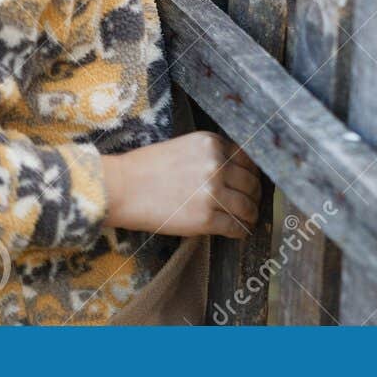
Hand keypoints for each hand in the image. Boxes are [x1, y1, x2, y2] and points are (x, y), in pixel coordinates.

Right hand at [101, 132, 260, 237]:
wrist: (121, 188)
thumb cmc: (145, 169)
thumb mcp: (184, 148)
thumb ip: (210, 156)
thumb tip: (233, 172)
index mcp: (212, 143)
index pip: (247, 159)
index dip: (251, 174)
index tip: (251, 183)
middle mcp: (217, 165)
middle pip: (252, 182)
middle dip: (254, 195)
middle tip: (252, 204)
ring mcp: (213, 191)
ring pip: (247, 206)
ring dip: (251, 215)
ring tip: (248, 220)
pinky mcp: (206, 218)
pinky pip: (235, 226)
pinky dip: (241, 231)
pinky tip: (239, 232)